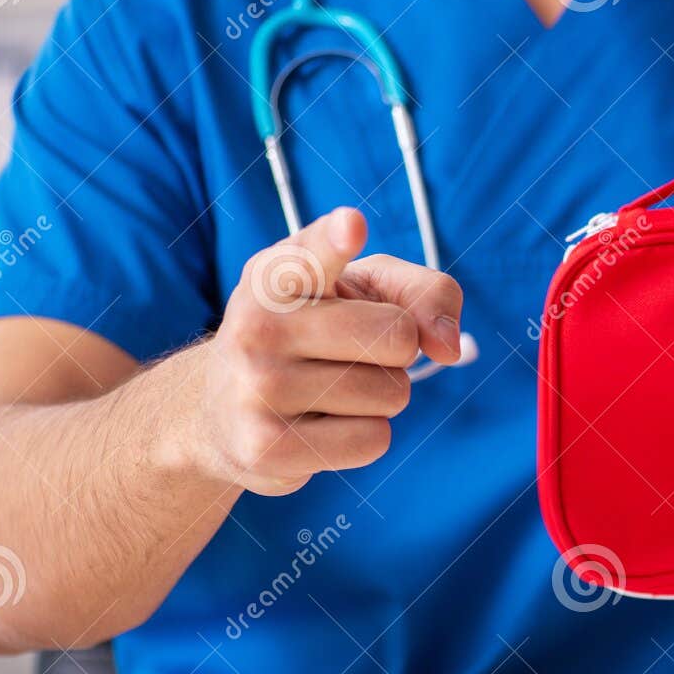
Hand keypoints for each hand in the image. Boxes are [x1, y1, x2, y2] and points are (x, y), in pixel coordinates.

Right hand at [186, 207, 463, 495]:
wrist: (226, 413)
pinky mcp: (266, 447)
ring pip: (392, 393)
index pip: (311, 253)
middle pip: (397, 335)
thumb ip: (423, 293)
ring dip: (380, 396)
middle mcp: (257, 324)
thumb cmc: (315, 337)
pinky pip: (374, 440)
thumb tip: (448, 347)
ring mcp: (257, 387)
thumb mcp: (365, 293)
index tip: (352, 226)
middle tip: (346, 354)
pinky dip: (365, 436)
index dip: (335, 240)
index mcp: (276, 275)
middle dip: (396, 351)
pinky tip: (318, 427)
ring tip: (327, 390)